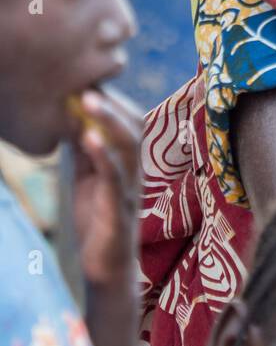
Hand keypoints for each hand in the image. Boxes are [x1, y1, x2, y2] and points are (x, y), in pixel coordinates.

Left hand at [69, 88, 141, 285]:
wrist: (105, 268)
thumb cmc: (97, 219)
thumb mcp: (86, 176)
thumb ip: (84, 147)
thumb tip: (69, 113)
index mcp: (127, 160)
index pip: (127, 118)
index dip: (111, 97)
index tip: (86, 76)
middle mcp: (135, 170)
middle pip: (134, 126)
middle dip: (112, 102)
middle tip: (87, 81)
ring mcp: (130, 189)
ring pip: (129, 146)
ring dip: (109, 121)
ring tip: (90, 100)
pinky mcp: (120, 211)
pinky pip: (116, 178)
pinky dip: (104, 156)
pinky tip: (89, 140)